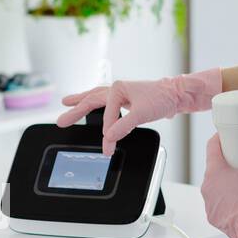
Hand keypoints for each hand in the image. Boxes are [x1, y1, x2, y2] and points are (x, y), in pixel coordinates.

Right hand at [55, 68, 222, 156]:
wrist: (177, 94)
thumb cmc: (162, 98)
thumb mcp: (142, 114)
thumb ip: (124, 126)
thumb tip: (109, 137)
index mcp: (117, 89)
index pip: (106, 116)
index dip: (107, 134)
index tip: (108, 148)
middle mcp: (115, 89)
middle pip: (90, 101)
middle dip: (75, 111)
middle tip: (61, 121)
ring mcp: (119, 93)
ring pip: (94, 97)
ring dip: (80, 101)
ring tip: (66, 102)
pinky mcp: (124, 98)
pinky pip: (103, 101)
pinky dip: (94, 103)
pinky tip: (89, 102)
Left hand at [200, 133, 237, 237]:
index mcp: (214, 172)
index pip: (212, 147)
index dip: (221, 138)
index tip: (229, 136)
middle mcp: (207, 187)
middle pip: (215, 167)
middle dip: (229, 162)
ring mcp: (209, 203)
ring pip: (217, 185)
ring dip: (229, 181)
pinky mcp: (214, 217)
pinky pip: (219, 202)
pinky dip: (229, 198)